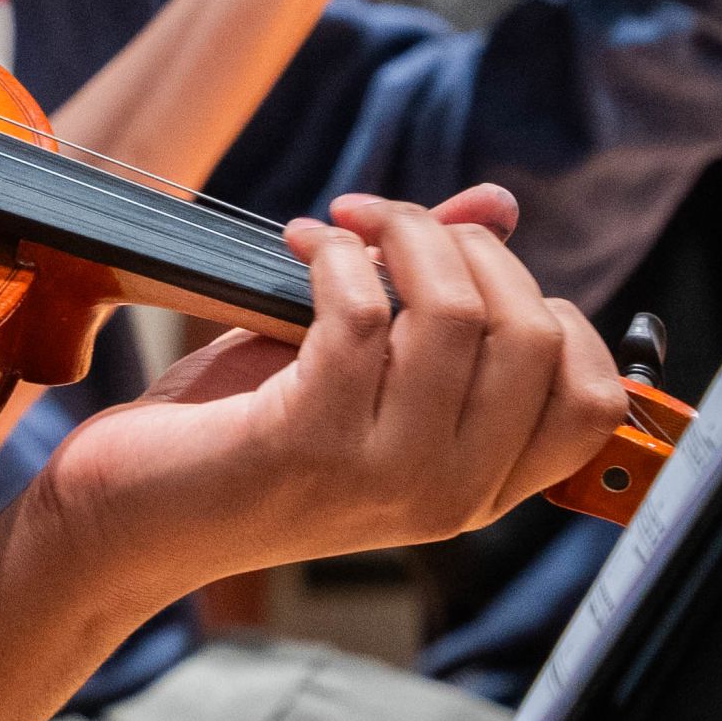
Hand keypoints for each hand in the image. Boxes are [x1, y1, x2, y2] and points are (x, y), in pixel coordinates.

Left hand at [31, 186, 627, 597]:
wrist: (127, 516)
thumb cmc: (242, 435)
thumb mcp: (361, 362)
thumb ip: (436, 292)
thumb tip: (498, 204)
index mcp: (478, 485)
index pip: (594, 402)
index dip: (549, 309)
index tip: (472, 269)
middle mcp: (449, 494)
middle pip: (533, 335)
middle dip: (466, 247)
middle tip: (391, 227)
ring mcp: (385, 477)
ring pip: (457, 313)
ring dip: (400, 234)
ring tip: (343, 228)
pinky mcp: (310, 445)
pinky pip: (362, 310)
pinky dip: (332, 254)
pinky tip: (300, 248)